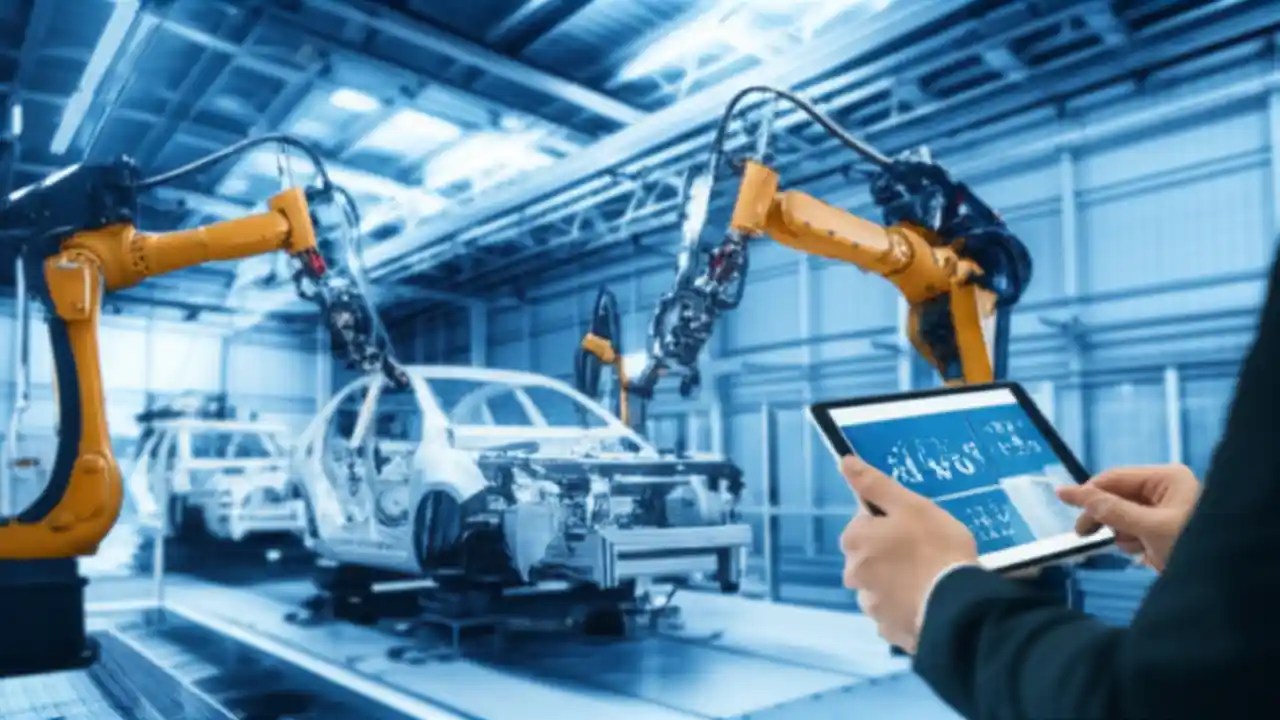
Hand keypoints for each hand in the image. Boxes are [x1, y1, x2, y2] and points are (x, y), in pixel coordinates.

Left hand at [839, 455, 977, 652]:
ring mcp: (870, 606)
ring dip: (897, 584)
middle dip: (889, 554)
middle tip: (926, 554)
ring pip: (880, 587)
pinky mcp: (889, 630)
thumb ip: (874, 484)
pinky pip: (894, 613)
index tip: (914, 529)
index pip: (863, 524)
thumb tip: (844, 461)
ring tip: (931, 581)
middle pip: (869, 557)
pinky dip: (907, 608)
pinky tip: (929, 603)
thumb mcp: (909, 505)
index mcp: (854, 541)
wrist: (957, 606)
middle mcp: (853, 574)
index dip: (889, 524)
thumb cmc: (935, 547)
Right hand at [1055, 464, 1200, 571]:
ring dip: (1123, 533)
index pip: (1115, 478)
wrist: (1224, 584)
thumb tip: (1066, 491)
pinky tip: (1146, 553)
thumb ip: (1108, 509)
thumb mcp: (1147, 527)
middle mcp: (1165, 489)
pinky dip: (1134, 542)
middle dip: (1107, 517)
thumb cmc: (1190, 545)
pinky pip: (1134, 530)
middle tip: (1083, 534)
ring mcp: (1165, 510)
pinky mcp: (1163, 530)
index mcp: (1166, 478)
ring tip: (1138, 548)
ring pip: (1123, 516)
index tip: (1062, 501)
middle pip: (1117, 496)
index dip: (1088, 491)